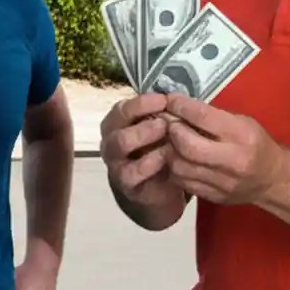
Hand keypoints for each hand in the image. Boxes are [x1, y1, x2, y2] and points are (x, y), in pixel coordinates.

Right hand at [99, 93, 182, 208]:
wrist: (163, 191)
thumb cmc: (161, 153)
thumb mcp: (163, 132)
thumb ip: (164, 116)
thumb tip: (177, 99)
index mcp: (118, 124)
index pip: (122, 107)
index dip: (141, 102)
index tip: (164, 100)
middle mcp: (112, 140)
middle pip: (116, 121)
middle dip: (140, 115)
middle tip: (164, 118)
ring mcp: (115, 162)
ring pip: (120, 143)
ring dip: (143, 134)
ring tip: (166, 134)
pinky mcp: (125, 183)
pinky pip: (131, 171)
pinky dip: (149, 162)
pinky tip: (166, 158)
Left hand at [162, 94, 286, 204]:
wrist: (272, 180)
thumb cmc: (256, 144)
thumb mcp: (241, 122)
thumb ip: (211, 116)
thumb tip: (179, 107)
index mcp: (242, 135)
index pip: (202, 117)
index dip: (180, 106)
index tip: (170, 100)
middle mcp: (232, 160)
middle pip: (187, 146)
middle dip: (172, 131)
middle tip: (168, 124)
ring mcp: (222, 182)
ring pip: (180, 167)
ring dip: (170, 151)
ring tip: (171, 142)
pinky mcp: (213, 196)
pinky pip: (182, 182)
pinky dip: (175, 168)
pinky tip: (177, 159)